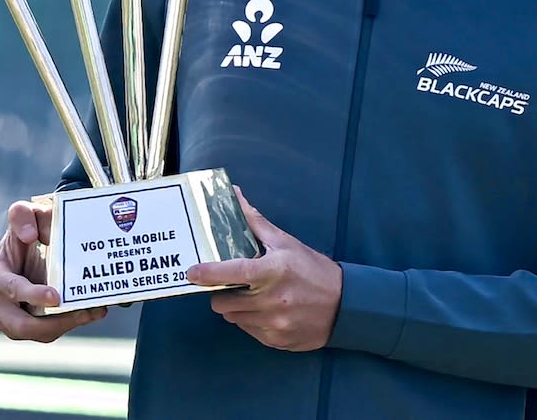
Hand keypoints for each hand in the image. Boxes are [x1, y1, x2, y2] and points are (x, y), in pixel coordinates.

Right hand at [0, 199, 107, 342]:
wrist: (35, 246)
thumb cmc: (30, 230)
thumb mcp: (26, 213)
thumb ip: (23, 215)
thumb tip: (30, 235)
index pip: (9, 289)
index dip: (32, 295)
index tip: (56, 296)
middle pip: (20, 324)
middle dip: (52, 322)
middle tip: (81, 312)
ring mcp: (8, 319)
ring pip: (37, 333)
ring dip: (66, 325)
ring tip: (92, 312)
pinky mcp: (26, 327)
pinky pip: (48, 333)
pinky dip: (69, 324)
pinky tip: (92, 312)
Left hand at [186, 187, 342, 351]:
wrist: (345, 305)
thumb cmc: (313, 270)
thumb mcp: (286, 243)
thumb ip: (255, 222)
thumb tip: (234, 195)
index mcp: (272, 271)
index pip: (231, 273)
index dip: (207, 274)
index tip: (191, 272)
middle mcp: (270, 301)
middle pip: (222, 303)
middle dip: (221, 294)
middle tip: (233, 285)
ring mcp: (273, 324)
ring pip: (233, 318)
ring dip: (236, 308)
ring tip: (252, 297)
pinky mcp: (275, 340)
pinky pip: (248, 331)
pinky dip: (250, 321)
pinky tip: (266, 311)